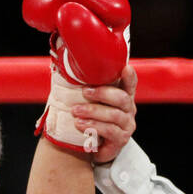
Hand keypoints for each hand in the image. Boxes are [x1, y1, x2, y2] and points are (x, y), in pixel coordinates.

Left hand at [23, 0, 131, 152]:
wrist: (89, 144)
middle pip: (122, 98)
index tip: (124, 67)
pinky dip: (93, 126)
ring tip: (75, 111)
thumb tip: (62, 49)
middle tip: (84, 92)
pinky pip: (109, 131)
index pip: (130, 82)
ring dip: (93, 112)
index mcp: (122, 94)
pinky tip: (80, 124)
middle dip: (102, 94)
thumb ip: (81, 79)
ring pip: (114, 115)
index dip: (129, 75)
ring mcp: (126, 125)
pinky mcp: (120, 140)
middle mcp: (128, 108)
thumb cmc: (88, 116)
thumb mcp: (85, 97)